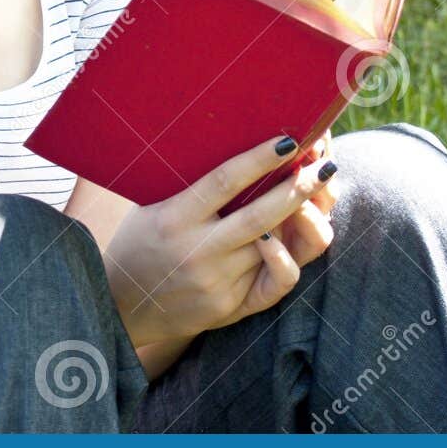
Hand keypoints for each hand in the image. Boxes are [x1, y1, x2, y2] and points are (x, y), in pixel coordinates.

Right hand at [102, 134, 338, 347]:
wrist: (123, 306)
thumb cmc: (140, 243)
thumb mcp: (151, 207)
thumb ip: (188, 186)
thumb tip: (234, 145)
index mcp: (173, 219)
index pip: (223, 182)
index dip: (258, 159)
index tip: (288, 140)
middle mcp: (197, 251)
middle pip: (258, 216)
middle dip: (297, 188)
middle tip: (323, 164)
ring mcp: (216, 282)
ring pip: (273, 246)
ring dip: (303, 217)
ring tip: (321, 190)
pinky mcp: (230, 307)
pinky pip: (274, 281)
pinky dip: (290, 257)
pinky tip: (299, 236)